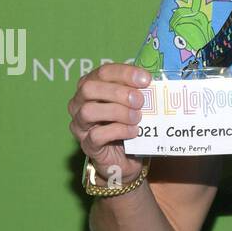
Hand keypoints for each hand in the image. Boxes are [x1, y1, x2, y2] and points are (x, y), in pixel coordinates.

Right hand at [68, 63, 151, 185]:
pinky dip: (118, 131)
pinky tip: (133, 132)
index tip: (146, 80)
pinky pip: (96, 135)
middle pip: (89, 88)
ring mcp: (80, 124)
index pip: (103, 72)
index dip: (124, 73)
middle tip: (139, 101)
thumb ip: (138, 91)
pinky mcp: (87, 145)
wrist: (127, 158)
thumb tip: (152, 79)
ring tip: (136, 118)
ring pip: (88, 111)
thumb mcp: (135, 105)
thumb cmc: (129, 125)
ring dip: (117, 112)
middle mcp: (79, 103)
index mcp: (91, 86)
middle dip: (118, 92)